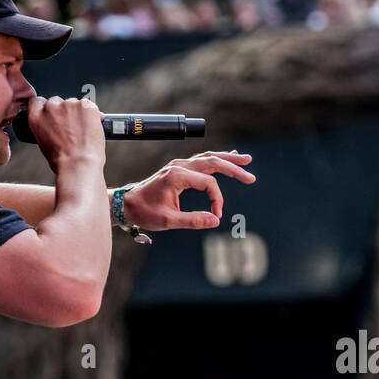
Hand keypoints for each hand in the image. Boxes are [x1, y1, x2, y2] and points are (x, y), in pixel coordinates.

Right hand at [27, 96, 105, 172]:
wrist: (79, 164)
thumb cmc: (63, 161)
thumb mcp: (44, 144)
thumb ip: (46, 128)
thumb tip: (55, 126)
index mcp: (36, 116)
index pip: (37, 101)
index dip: (46, 107)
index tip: (53, 114)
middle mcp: (50, 107)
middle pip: (56, 101)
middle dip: (63, 111)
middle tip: (71, 127)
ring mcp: (68, 104)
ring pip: (74, 103)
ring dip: (78, 113)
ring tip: (83, 131)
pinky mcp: (85, 106)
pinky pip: (89, 106)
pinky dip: (93, 114)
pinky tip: (93, 126)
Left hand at [122, 151, 254, 230]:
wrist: (127, 204)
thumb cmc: (145, 211)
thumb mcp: (168, 220)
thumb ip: (193, 220)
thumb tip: (216, 221)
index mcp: (177, 176)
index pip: (208, 183)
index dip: (217, 200)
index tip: (216, 215)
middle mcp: (179, 166)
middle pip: (212, 161)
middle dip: (233, 168)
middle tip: (251, 176)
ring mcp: (179, 165)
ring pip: (208, 157)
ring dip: (228, 159)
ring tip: (245, 160)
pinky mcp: (179, 168)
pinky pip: (201, 160)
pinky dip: (216, 159)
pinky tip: (229, 157)